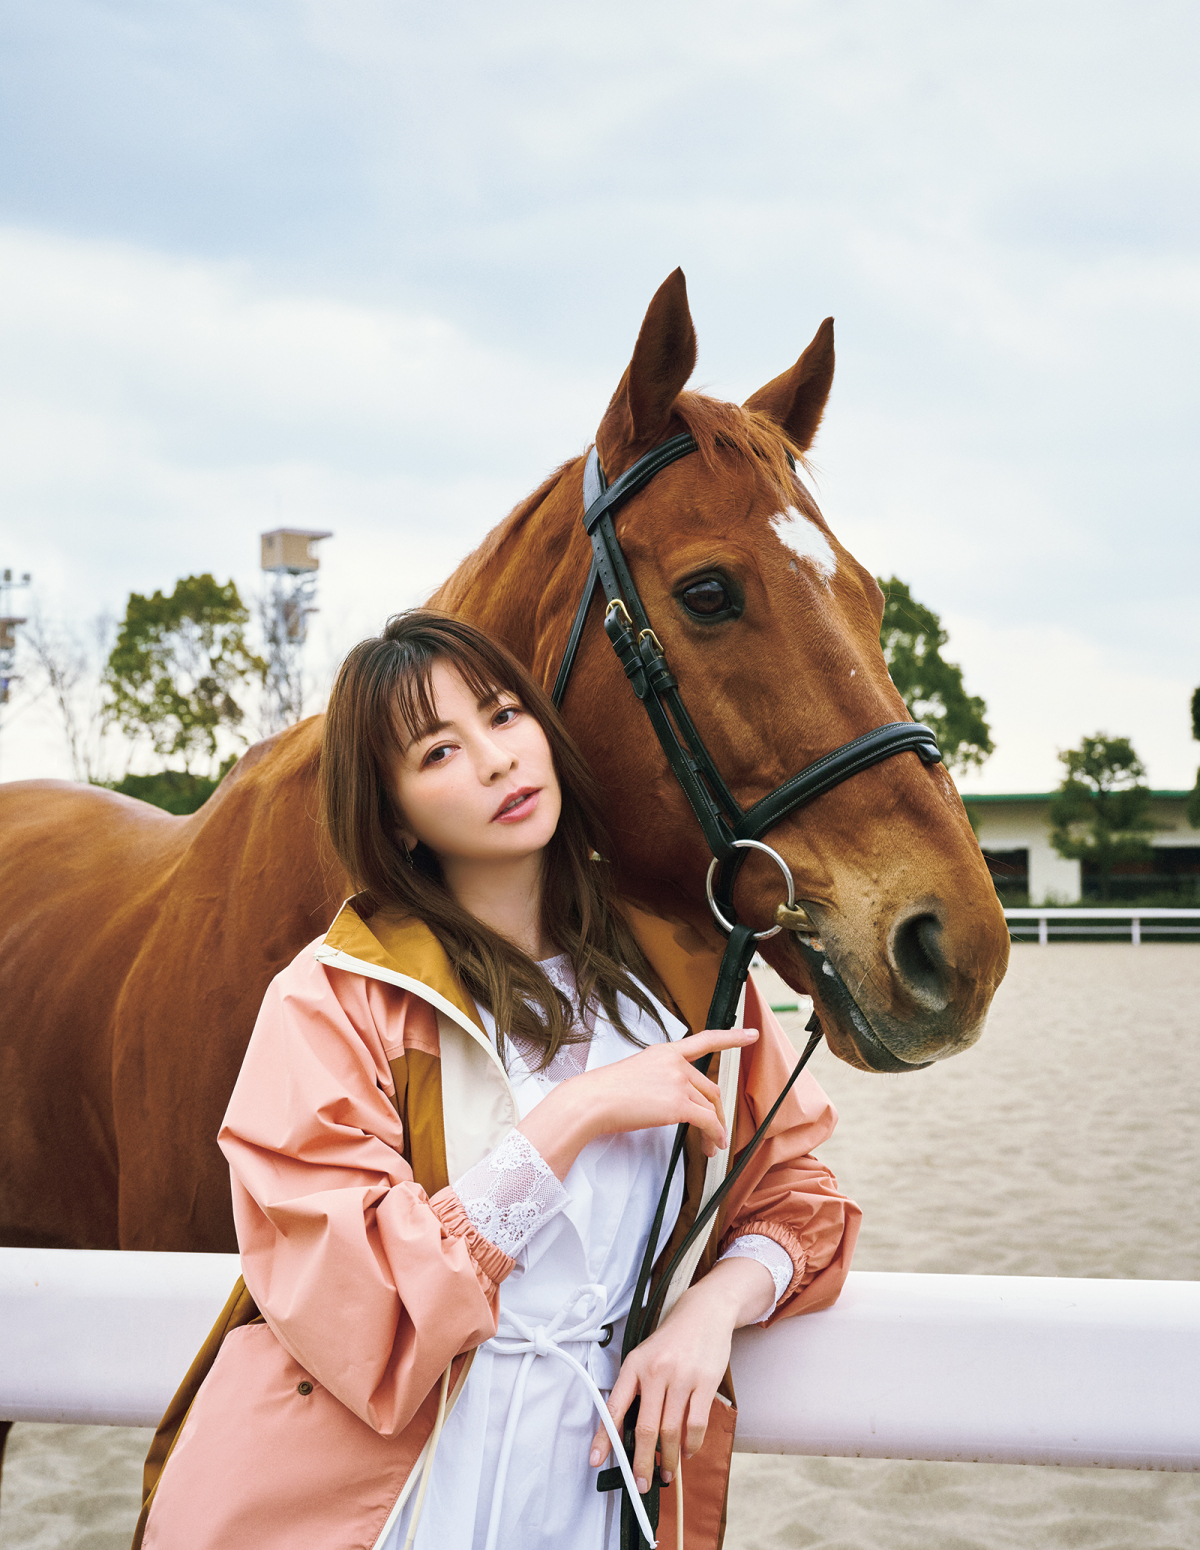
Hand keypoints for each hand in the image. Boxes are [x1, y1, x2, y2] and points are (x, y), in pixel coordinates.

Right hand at [517, 1026, 757, 1181]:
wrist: (591, 1101)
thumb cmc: (604, 1092)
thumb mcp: (634, 1074)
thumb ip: (657, 1080)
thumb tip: (669, 1099)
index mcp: (664, 1052)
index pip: (705, 1040)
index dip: (732, 1037)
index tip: (750, 1034)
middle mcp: (675, 1063)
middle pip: (709, 1087)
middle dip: (717, 1111)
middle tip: (716, 1130)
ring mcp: (678, 1082)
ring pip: (710, 1107)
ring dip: (715, 1129)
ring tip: (713, 1146)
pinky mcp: (678, 1104)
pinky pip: (707, 1122)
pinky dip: (714, 1135)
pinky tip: (713, 1145)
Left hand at [589, 1257, 775, 1488]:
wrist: (705, 1312)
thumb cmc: (671, 1340)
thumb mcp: (645, 1356)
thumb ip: (637, 1389)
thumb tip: (630, 1433)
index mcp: (634, 1365)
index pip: (614, 1406)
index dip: (604, 1437)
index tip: (596, 1461)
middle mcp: (656, 1371)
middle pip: (645, 1428)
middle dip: (642, 1462)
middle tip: (641, 1484)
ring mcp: (682, 1377)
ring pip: (672, 1431)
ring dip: (670, 1459)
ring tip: (667, 1473)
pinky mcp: (706, 1382)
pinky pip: (697, 1423)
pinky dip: (692, 1444)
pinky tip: (688, 1451)